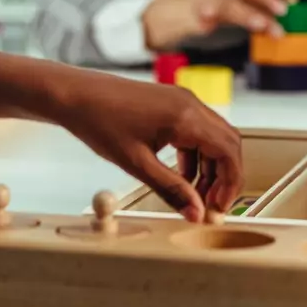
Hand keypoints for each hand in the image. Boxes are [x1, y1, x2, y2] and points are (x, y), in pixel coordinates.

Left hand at [38, 65, 243, 220]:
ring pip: (214, 138)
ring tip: (193, 194)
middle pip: (227, 144)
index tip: (219, 206)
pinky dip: (196, 156)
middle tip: (210, 204)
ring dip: (210, 167)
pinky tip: (180, 175)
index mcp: (185, 117)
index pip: (228, 151)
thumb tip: (194, 211)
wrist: (76, 95)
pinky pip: (198, 131)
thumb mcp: (136, 163)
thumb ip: (171, 189)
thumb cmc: (100, 121)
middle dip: (224, 176)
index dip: (230, 183)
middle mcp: (190, 104)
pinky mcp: (173, 104)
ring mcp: (183, 101)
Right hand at [144, 0, 285, 49]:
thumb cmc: (222, 7)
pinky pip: (202, 11)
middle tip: (275, 18)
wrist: (189, 12)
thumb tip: (282, 27)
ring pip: (227, 4)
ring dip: (244, 13)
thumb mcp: (244, 9)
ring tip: (259, 23)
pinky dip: (206, 13)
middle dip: (260, 4)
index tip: (283, 9)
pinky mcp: (196, 12)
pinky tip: (209, 16)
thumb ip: (261, 15)